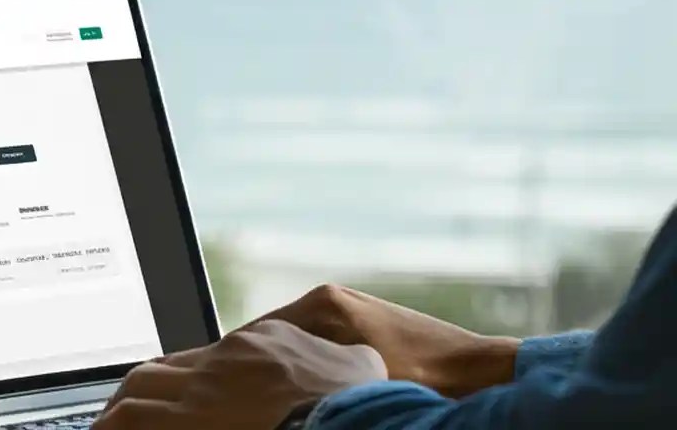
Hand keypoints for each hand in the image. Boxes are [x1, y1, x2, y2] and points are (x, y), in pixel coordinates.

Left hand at [93, 319, 386, 429]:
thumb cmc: (363, 401)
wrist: (356, 416)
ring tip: (110, 429)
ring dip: (120, 413)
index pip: (208, 358)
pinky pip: (130, 421)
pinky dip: (116, 427)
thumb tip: (357, 363)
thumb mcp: (359, 367)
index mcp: (263, 346)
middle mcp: (222, 362)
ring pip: (136, 391)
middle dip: (141, 393)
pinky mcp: (185, 422)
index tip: (177, 404)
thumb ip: (342, 363)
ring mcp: (200, 393)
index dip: (187, 382)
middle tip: (128, 419)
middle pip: (161, 369)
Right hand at [251, 284, 519, 397]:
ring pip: (291, 340)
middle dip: (252, 361)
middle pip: (271, 334)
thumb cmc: (425, 378)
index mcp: (325, 305)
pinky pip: (313, 343)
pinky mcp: (357, 321)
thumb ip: (310, 377)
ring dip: (276, 364)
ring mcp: (344, 307)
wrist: (476, 370)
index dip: (234, 359)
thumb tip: (266, 373)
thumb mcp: (357, 381)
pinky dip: (300, 363)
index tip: (215, 379)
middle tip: (229, 388)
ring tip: (257, 391)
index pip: (258, 333)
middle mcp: (329, 299)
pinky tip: (296, 388)